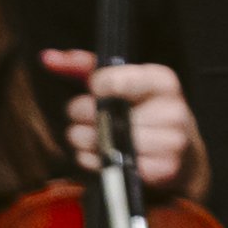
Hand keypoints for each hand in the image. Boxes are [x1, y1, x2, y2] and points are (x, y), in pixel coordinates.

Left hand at [48, 52, 203, 200]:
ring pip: (104, 143)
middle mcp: (173, 109)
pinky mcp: (164, 169)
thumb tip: (47, 57)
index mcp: (163, 80)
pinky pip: (113, 167)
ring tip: (95, 138)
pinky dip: (97, 164)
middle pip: (102, 114)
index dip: (94, 87)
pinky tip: (104, 156)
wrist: (180, 151)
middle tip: (89, 118)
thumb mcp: (121, 81)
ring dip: (87, 143)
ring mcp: (171, 142)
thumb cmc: (142, 109)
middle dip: (83, 117)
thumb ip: (84, 66)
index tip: (97, 90)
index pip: (110, 81)